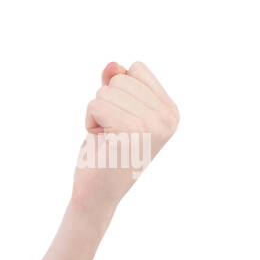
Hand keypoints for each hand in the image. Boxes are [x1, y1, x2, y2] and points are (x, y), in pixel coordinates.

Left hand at [72, 61, 178, 218]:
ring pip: (107, 91)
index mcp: (170, 110)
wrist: (97, 195)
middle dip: (105, 104)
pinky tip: (101, 141)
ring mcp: (153, 123)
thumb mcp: (113, 113)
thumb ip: (117, 86)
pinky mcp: (132, 130)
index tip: (120, 121)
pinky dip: (89, 122)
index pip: (136, 69)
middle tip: (111, 133)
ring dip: (96, 114)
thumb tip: (113, 64)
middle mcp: (168, 116)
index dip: (117, 93)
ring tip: (107, 138)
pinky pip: (96, 104)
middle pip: (121, 78)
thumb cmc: (105, 154)